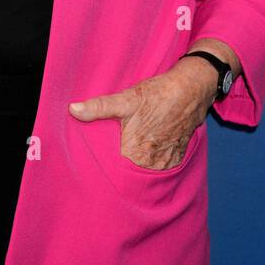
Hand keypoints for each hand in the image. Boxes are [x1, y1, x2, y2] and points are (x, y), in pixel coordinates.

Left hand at [68, 58, 219, 169]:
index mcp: (134, 153)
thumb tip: (73, 109)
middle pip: (130, 174)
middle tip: (115, 155)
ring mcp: (165, 163)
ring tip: (131, 156)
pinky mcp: (176, 158)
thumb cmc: (158, 95)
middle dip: (121, 169)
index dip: (105, 168)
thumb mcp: (126, 99)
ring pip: (145, 173)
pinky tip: (147, 153)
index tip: (97, 164)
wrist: (191, 91)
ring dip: (138, 167)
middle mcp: (151, 163)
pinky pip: (159, 169)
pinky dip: (152, 164)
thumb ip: (98, 108)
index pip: (114, 172)